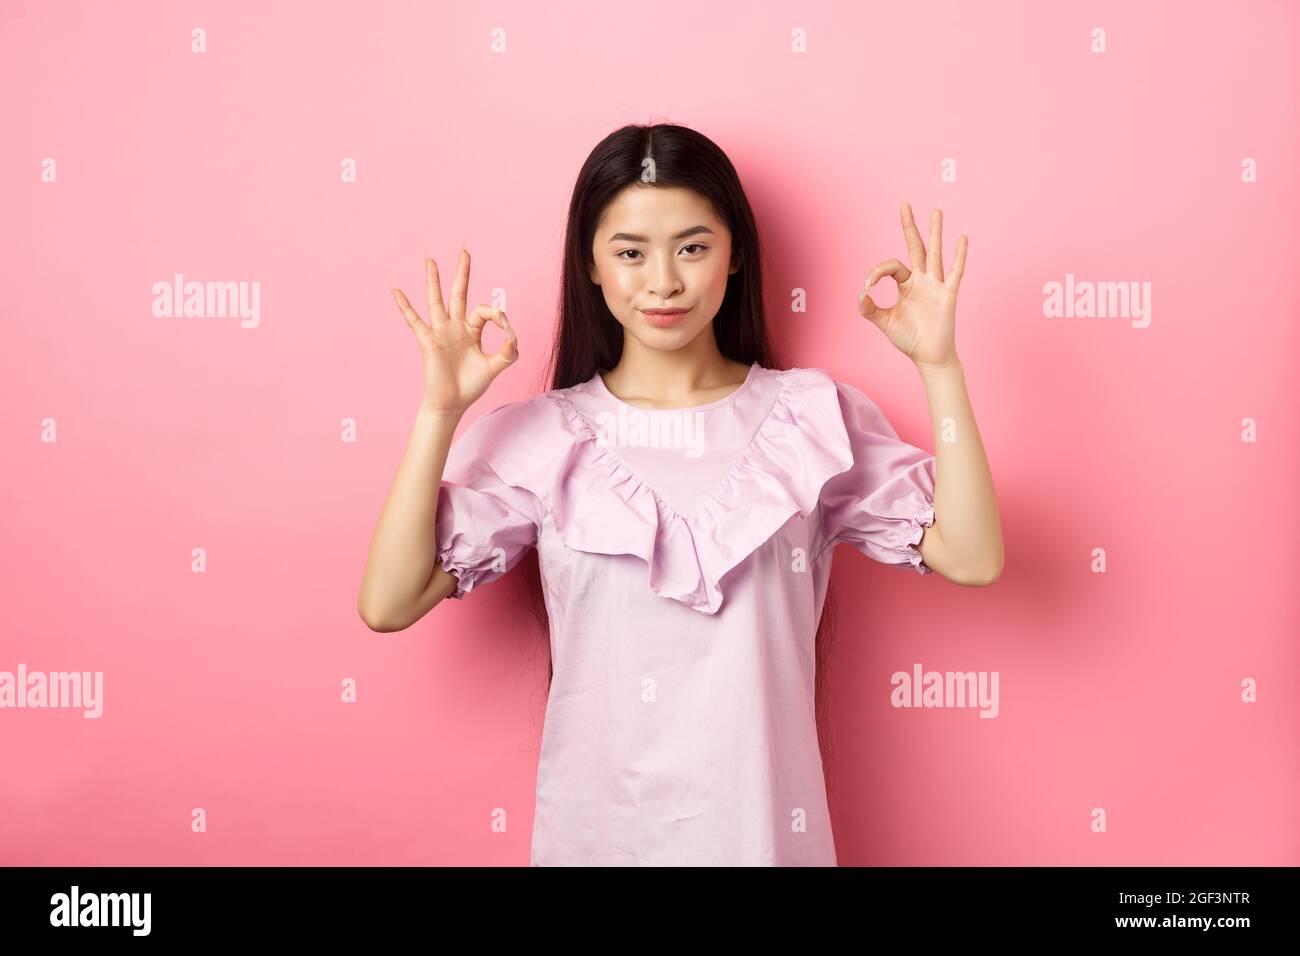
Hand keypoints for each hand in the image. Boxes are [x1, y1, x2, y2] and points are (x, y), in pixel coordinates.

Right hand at [391, 249, 518, 413]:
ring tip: (430, 260)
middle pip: (458, 294)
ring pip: (436, 300)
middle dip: (462, 273)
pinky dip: (405, 306)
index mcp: (471, 331)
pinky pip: (414, 320)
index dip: (497, 315)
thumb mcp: (494, 367)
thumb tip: (512, 335)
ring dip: (433, 280)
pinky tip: (396, 291)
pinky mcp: (428, 340)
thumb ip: (507, 352)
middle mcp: (455, 327)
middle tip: (465, 251)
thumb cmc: (470, 386)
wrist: (451, 403)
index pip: (484, 312)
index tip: (504, 325)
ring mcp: (440, 332)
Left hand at [858, 201, 967, 370]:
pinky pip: (956, 271)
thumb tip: (859, 295)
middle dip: (909, 225)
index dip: (876, 273)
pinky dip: (960, 255)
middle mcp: (922, 280)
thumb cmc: (909, 339)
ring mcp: (936, 285)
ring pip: (935, 253)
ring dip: (935, 231)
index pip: (891, 266)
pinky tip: (962, 237)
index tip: (866, 287)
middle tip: (904, 202)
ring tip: (936, 210)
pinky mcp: (948, 294)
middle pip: (915, 246)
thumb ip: (870, 308)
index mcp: (906, 284)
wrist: (929, 356)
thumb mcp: (884, 322)